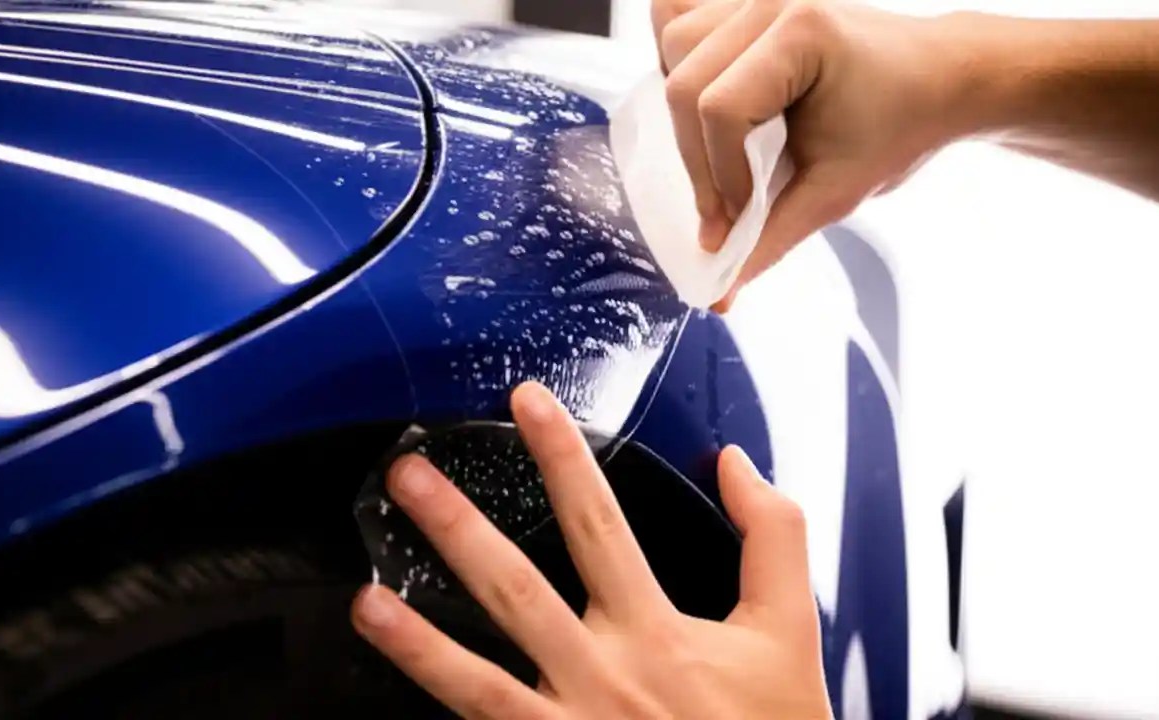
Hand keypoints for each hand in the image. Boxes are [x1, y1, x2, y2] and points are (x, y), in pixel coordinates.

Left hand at [351, 381, 831, 718]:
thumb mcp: (790, 631)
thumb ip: (772, 539)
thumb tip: (737, 463)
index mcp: (655, 632)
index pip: (597, 523)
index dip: (561, 456)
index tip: (527, 402)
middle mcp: (603, 676)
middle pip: (516, 590)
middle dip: (458, 528)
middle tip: (406, 478)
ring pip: (479, 685)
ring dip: (418, 643)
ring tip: (367, 601)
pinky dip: (443, 711)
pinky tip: (398, 697)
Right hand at [652, 0, 969, 307]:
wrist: (938, 79)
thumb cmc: (900, 125)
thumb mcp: (836, 192)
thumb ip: (772, 240)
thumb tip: (719, 294)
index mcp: (802, 33)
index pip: (720, 109)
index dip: (723, 174)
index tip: (739, 218)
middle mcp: (771, 0)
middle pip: (683, 80)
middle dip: (696, 154)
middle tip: (724, 202)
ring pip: (670, 41)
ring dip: (679, 102)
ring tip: (716, 144)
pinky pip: (678, 14)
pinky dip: (678, 56)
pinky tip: (706, 92)